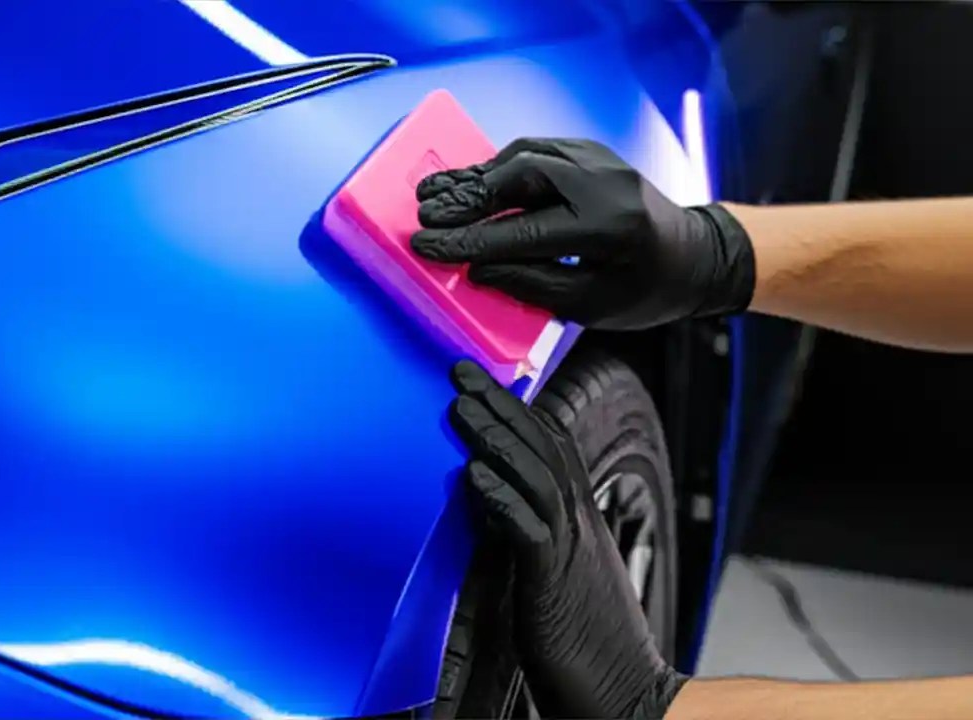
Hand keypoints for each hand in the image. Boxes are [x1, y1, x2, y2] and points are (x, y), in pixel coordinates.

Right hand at [412, 138, 754, 329]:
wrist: (696, 255)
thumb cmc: (647, 291)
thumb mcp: (592, 305)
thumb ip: (532, 285)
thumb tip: (477, 269)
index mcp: (610, 229)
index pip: (524, 233)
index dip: (469, 240)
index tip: (428, 245)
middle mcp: (604, 183)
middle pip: (520, 177)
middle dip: (466, 198)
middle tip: (424, 214)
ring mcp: (598, 158)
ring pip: (523, 157)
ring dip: (476, 177)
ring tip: (436, 194)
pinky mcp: (591, 152)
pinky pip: (535, 152)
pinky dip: (498, 168)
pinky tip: (471, 182)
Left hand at [447, 359, 685, 718]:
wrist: (633, 699)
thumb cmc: (590, 646)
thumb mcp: (554, 577)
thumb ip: (526, 538)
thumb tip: (489, 504)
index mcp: (580, 522)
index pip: (550, 450)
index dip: (516, 412)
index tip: (483, 385)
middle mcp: (580, 525)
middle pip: (542, 448)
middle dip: (500, 405)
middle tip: (462, 371)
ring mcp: (571, 550)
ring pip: (535, 476)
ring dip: (495, 437)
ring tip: (460, 407)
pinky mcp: (555, 582)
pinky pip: (528, 530)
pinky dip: (501, 498)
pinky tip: (474, 476)